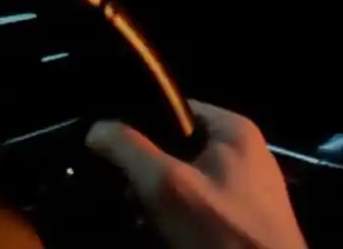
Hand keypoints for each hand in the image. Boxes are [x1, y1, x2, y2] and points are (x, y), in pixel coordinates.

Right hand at [86, 100, 305, 248]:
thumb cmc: (221, 231)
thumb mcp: (166, 185)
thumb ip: (128, 149)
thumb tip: (96, 129)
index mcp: (234, 129)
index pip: (172, 108)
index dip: (136, 123)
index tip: (107, 145)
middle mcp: (245, 152)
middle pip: (176, 146)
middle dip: (144, 167)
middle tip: (119, 188)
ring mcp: (246, 189)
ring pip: (184, 179)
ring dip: (156, 196)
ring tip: (135, 214)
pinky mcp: (242, 220)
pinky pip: (198, 206)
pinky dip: (175, 216)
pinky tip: (158, 232)